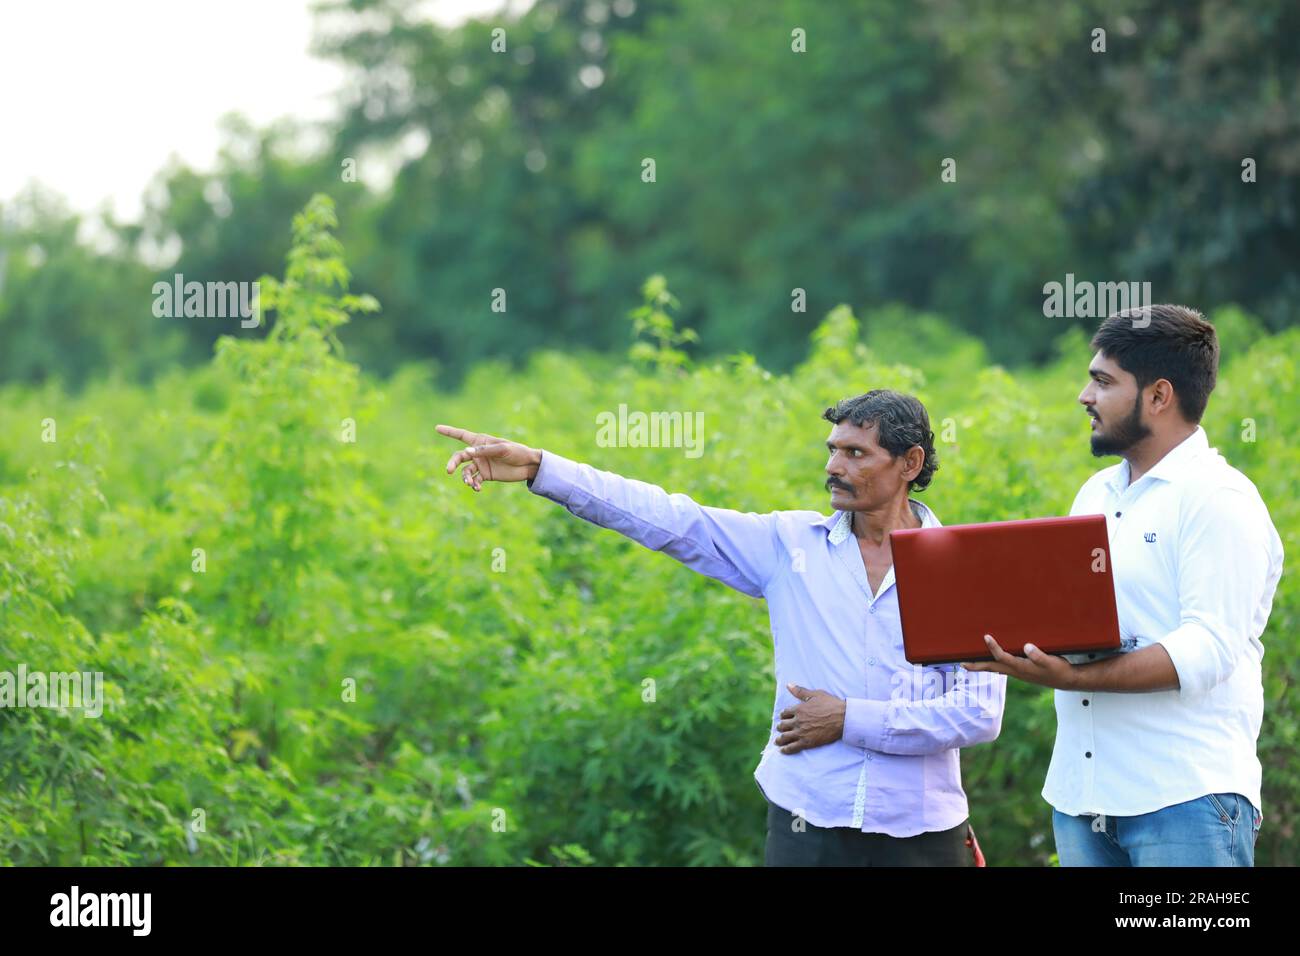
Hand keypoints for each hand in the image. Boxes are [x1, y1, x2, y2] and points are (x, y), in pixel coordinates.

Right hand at [437, 423, 541, 490]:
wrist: (527, 466)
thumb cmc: (516, 452)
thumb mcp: (503, 449)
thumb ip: (485, 450)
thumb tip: (466, 451)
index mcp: (481, 441)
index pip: (462, 435)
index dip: (449, 431)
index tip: (437, 428)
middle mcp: (478, 453)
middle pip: (459, 457)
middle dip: (452, 463)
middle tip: (449, 470)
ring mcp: (481, 465)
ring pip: (466, 472)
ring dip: (465, 478)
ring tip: (470, 483)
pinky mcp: (485, 475)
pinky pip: (475, 480)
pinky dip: (474, 485)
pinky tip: (477, 488)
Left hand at [775, 683, 846, 753]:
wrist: (843, 718)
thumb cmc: (831, 704)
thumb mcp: (815, 694)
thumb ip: (800, 691)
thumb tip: (788, 685)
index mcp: (798, 709)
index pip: (784, 713)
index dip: (783, 715)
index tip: (784, 717)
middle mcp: (797, 721)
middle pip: (782, 725)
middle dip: (780, 727)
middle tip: (780, 729)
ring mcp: (802, 733)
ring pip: (785, 737)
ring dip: (779, 739)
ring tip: (777, 741)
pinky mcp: (807, 742)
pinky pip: (792, 747)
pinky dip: (786, 749)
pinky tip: (783, 750)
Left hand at [962, 634, 1078, 689]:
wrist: (1067, 680)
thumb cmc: (1058, 670)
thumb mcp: (1050, 662)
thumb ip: (1039, 655)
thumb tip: (1027, 647)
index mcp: (1021, 668)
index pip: (1002, 657)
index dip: (993, 647)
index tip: (986, 636)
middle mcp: (1016, 671)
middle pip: (992, 667)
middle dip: (976, 666)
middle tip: (961, 664)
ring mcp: (1018, 672)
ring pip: (996, 668)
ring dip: (983, 665)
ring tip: (970, 663)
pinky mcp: (1021, 671)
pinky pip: (1003, 667)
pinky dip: (994, 664)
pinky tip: (991, 662)